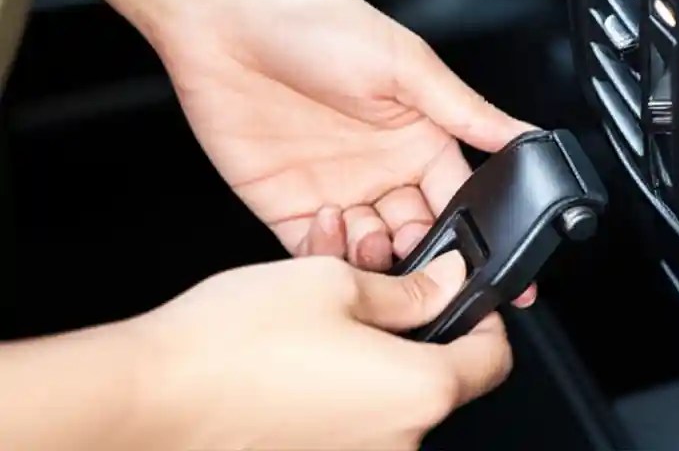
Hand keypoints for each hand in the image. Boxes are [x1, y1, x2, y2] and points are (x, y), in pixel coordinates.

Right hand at [133, 255, 509, 450]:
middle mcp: (397, 439)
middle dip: (410, 324)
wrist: (149, 398)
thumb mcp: (338, 284)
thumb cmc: (236, 344)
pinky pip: (346, 414)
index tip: (466, 296)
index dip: (486, 319)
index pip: (493, 359)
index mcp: (420, 391)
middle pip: (435, 374)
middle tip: (372, 284)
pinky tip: (298, 344)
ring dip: (366, 345)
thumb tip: (448, 281)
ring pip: (384, 390)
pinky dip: (336, 378)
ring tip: (319, 304)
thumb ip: (410, 288)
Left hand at [156, 0, 535, 297]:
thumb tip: (527, 136)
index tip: (488, 260)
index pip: (465, 199)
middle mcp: (384, 170)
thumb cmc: (317, 24)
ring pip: (374, 256)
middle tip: (422, 249)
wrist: (225, 22)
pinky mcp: (289, 208)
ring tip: (374, 235)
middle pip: (423, 237)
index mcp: (421, 137)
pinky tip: (332, 223)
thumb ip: (466, 111)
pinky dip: (330, 256)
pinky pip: (318, 253)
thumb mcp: (407, 65)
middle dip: (428, 256)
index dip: (479, 233)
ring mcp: (338, 191)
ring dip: (381, 259)